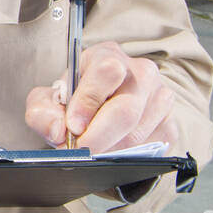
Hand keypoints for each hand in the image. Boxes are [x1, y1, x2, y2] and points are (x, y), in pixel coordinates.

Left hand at [25, 40, 178, 151]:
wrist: (100, 108)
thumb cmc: (74, 100)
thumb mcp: (48, 100)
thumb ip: (42, 111)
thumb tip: (57, 130)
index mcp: (107, 56)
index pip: (106, 72)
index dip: (88, 102)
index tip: (73, 126)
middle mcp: (141, 73)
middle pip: (126, 110)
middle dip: (98, 137)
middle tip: (79, 151)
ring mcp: (160, 98)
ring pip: (138, 133)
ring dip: (110, 149)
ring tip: (91, 151)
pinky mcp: (170, 124)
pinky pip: (152, 147)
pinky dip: (127, 156)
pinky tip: (111, 151)